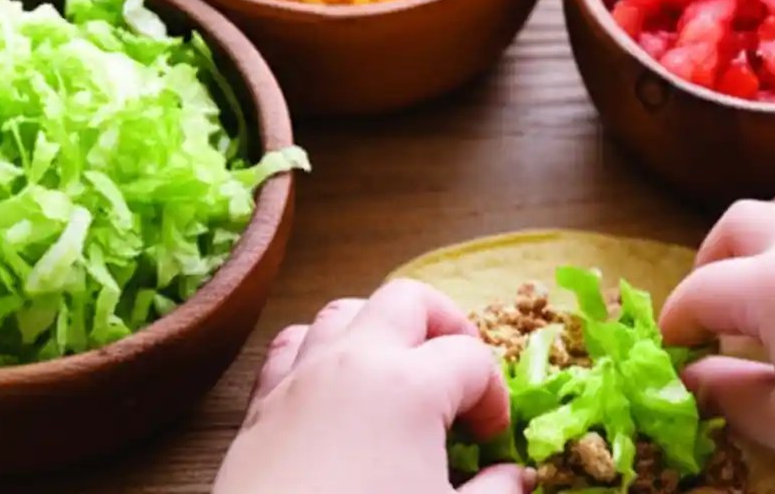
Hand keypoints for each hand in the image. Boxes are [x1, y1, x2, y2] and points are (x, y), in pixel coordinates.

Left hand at [214, 279, 528, 493]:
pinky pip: (292, 348)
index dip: (493, 394)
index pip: (472, 358)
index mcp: (410, 386)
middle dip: (444, 326)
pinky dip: (320, 350)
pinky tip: (336, 390)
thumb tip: (514, 478)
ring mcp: (300, 379)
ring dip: (381, 330)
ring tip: (400, 373)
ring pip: (344, 312)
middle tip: (459, 377)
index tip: (493, 438)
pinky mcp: (260, 407)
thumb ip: (495, 493)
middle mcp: (353, 362)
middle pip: (408, 300)